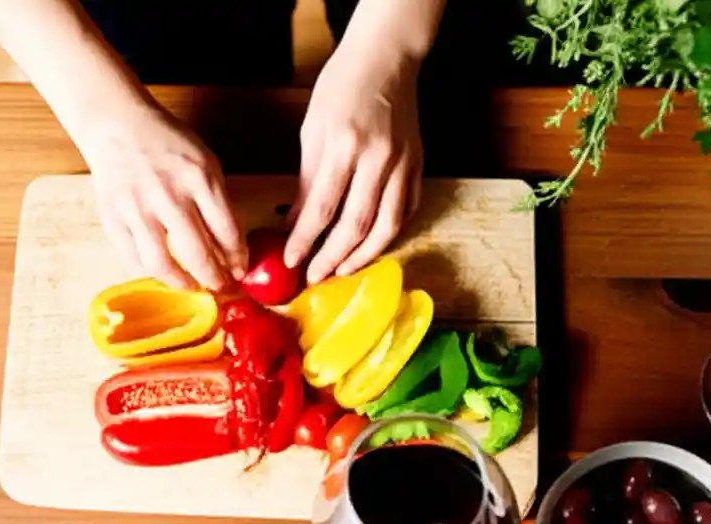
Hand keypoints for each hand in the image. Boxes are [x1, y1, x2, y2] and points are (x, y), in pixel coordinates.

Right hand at [77, 102, 244, 289]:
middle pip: (198, 253)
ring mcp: (138, 209)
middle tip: (221, 287)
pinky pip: (133, 257)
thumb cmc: (167, 143)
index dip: (237, 258)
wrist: (117, 125)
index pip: (227, 231)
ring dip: (182, 284)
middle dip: (214, 279)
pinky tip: (164, 273)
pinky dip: (151, 272)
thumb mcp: (205, 162)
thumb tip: (230, 246)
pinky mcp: (113, 218)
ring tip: (193, 287)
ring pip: (162, 263)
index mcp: (199, 178)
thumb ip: (218, 201)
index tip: (240, 270)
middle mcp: (168, 196)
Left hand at [285, 44, 422, 283]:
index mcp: (345, 145)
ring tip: (342, 269)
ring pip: (387, 226)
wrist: (387, 60)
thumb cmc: (342, 88)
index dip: (306, 240)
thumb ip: (307, 180)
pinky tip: (370, 245)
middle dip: (333, 257)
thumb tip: (296, 221)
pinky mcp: (419, 167)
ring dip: (363, 255)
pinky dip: (388, 234)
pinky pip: (406, 212)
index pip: (323, 207)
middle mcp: (378, 159)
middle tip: (315, 277)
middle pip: (356, 224)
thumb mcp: (313, 130)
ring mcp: (404, 165)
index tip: (291, 260)